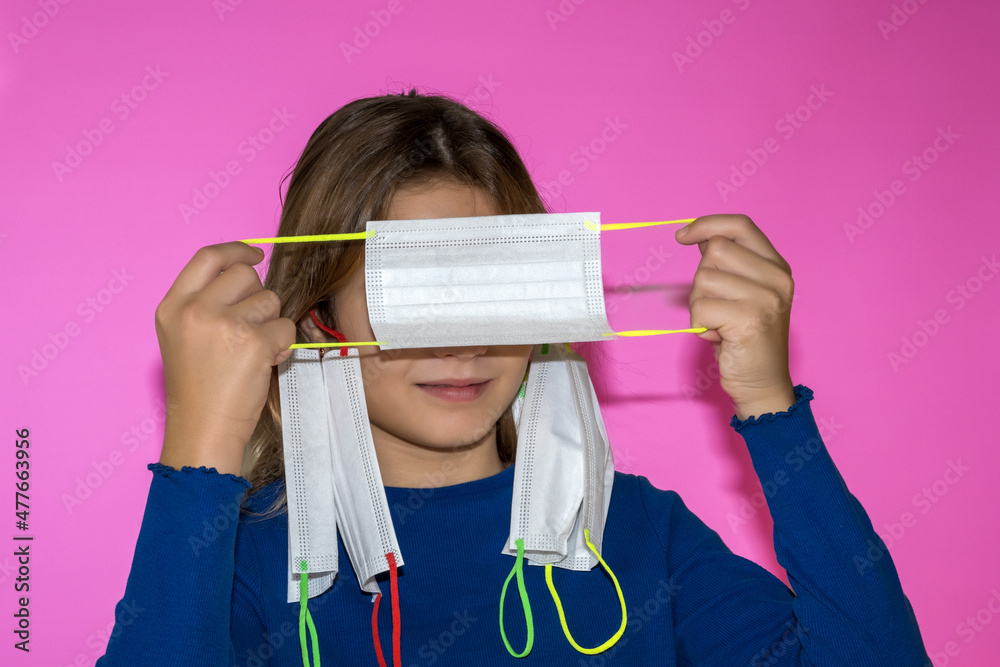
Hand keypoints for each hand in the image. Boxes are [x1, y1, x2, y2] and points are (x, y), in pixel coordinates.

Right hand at [154, 242, 295, 473]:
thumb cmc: (197, 387)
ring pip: (270, 299)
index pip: (208, 257)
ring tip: (251, 352)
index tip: (256, 254)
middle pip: (245, 274)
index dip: (236, 250)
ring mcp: (224, 324)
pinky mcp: (253, 342)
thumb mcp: (182, 335)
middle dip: (257, 297)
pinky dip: (282, 345)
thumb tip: (247, 271)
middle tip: (249, 327)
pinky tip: (263, 364)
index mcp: (173, 305)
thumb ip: (204, 302)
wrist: (202, 429)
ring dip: (270, 324)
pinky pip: (285, 326)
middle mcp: (195, 309)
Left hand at [674, 214, 795, 419]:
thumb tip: (701, 236)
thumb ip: (729, 264)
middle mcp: (777, 278)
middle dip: (702, 279)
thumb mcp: (744, 293)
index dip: (707, 224)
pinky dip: (699, 325)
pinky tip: (719, 337)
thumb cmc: (746, 339)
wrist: (762, 384)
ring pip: (703, 280)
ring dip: (699, 305)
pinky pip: (700, 307)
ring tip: (719, 324)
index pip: (740, 225)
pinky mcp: (749, 319)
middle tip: (715, 306)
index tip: (683, 236)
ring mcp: (766, 298)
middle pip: (715, 251)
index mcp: (777, 267)